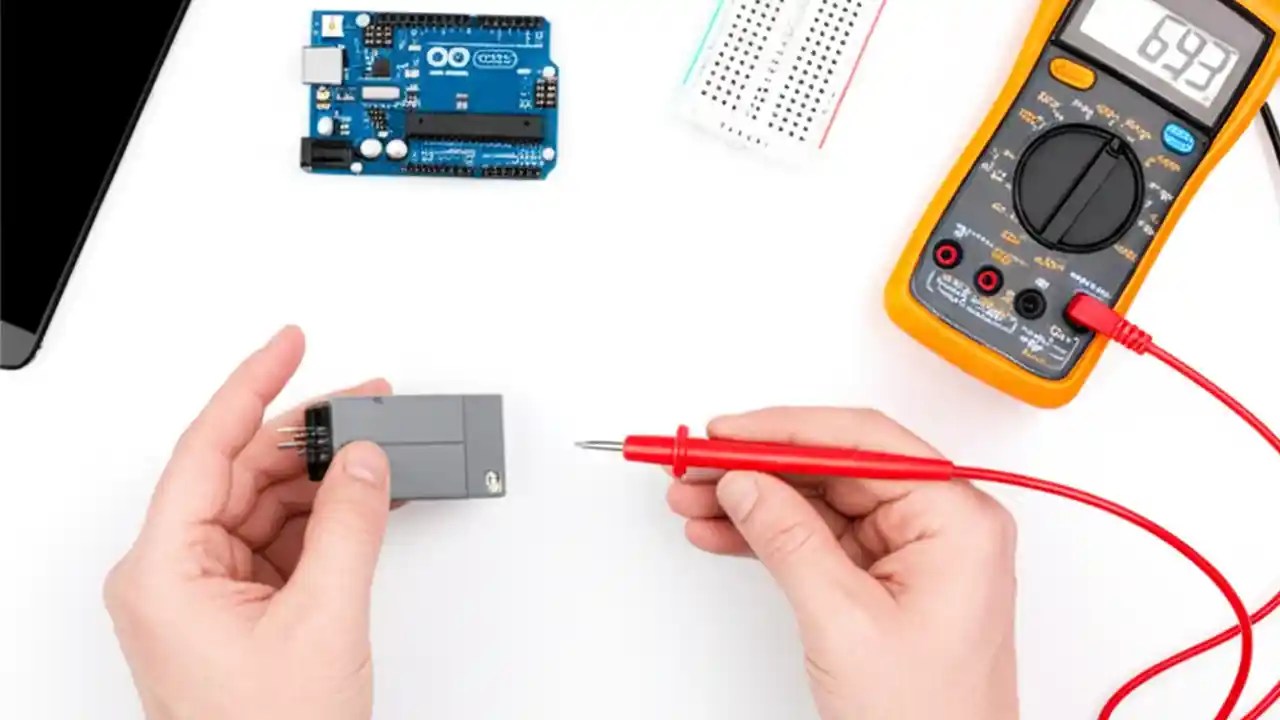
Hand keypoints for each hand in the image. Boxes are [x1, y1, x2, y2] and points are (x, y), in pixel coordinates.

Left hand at [104, 327, 393, 719]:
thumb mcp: (323, 620)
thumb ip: (349, 525)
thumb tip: (365, 459)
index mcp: (163, 569)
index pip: (208, 448)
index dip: (252, 385)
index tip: (290, 341)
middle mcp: (176, 573)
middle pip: (243, 470)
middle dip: (307, 434)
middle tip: (365, 401)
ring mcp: (209, 592)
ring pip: (268, 503)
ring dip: (324, 477)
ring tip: (380, 451)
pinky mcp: (242, 609)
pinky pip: (285, 539)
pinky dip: (328, 518)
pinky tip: (367, 496)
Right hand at [667, 408, 1018, 719]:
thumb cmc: (929, 718)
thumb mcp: (844, 623)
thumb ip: (789, 540)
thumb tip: (745, 482)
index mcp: (957, 520)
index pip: (862, 443)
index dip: (785, 431)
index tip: (727, 435)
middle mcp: (942, 524)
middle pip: (835, 466)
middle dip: (759, 467)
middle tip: (696, 465)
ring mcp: (915, 552)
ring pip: (820, 501)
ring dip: (754, 500)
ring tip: (693, 500)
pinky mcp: (889, 579)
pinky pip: (820, 537)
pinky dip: (769, 534)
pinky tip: (723, 531)